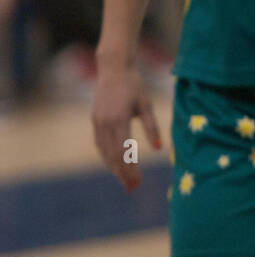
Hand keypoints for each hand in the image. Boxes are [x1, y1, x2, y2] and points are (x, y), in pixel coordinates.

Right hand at [92, 64, 161, 191]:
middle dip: (122, 173)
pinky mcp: (95, 120)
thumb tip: (158, 149)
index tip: (138, 182)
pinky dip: (107, 156)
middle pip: (113, 156)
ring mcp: (98, 122)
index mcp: (119, 118)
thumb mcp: (146, 104)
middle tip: (133, 188)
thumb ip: (152, 126)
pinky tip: (115, 163)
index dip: (130, 168)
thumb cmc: (134, 85)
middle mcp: (106, 123)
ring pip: (104, 152)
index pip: (124, 151)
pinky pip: (100, 144)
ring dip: (114, 167)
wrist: (113, 68)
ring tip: (125, 180)